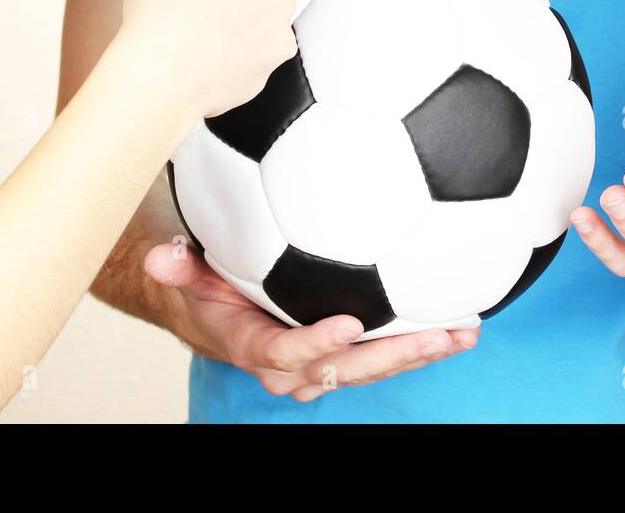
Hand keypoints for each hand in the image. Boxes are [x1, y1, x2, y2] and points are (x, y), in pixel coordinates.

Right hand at [114, 0, 298, 122]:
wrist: (160, 77)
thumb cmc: (161, 13)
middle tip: (207, 0)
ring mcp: (278, 37)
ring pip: (266, 25)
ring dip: (245, 25)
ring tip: (204, 32)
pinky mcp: (269, 70)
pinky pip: (256, 57)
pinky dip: (239, 56)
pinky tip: (207, 57)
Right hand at [144, 242, 478, 402]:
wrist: (216, 316)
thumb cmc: (206, 290)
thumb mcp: (185, 275)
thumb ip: (176, 267)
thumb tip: (162, 256)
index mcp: (253, 344)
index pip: (286, 351)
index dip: (317, 342)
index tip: (351, 322)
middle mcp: (292, 365)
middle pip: (346, 368)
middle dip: (394, 355)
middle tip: (436, 335)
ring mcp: (321, 364)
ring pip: (373, 367)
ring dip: (419, 352)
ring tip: (462, 334)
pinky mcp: (344, 356)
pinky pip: (383, 356)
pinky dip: (420, 342)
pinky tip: (460, 326)